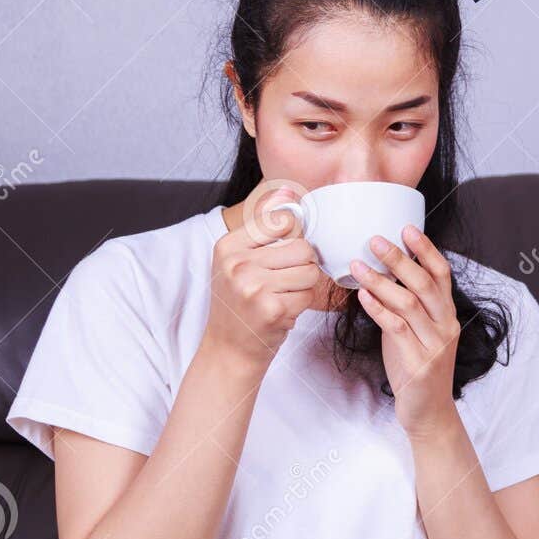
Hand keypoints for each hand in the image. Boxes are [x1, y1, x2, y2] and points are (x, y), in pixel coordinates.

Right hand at [203, 179, 320, 367]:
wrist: (228, 348)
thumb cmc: (240, 302)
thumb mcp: (239, 260)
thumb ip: (264, 225)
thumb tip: (289, 190)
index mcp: (229, 245)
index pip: (283, 221)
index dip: (294, 238)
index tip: (282, 254)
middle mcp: (237, 263)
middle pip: (302, 247)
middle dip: (303, 266)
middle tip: (283, 282)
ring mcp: (253, 286)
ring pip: (310, 271)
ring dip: (304, 287)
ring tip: (283, 296)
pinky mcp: (271, 308)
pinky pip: (308, 295)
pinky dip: (301, 306)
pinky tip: (281, 312)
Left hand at [350, 223, 461, 434]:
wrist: (429, 413)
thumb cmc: (417, 369)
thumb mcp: (416, 333)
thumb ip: (406, 308)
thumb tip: (383, 276)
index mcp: (447, 316)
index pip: (443, 275)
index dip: (426, 250)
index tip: (407, 228)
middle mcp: (446, 327)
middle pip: (425, 284)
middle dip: (399, 259)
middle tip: (374, 239)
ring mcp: (434, 346)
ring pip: (409, 304)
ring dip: (381, 281)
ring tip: (357, 265)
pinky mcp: (419, 364)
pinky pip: (397, 329)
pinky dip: (378, 310)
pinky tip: (362, 296)